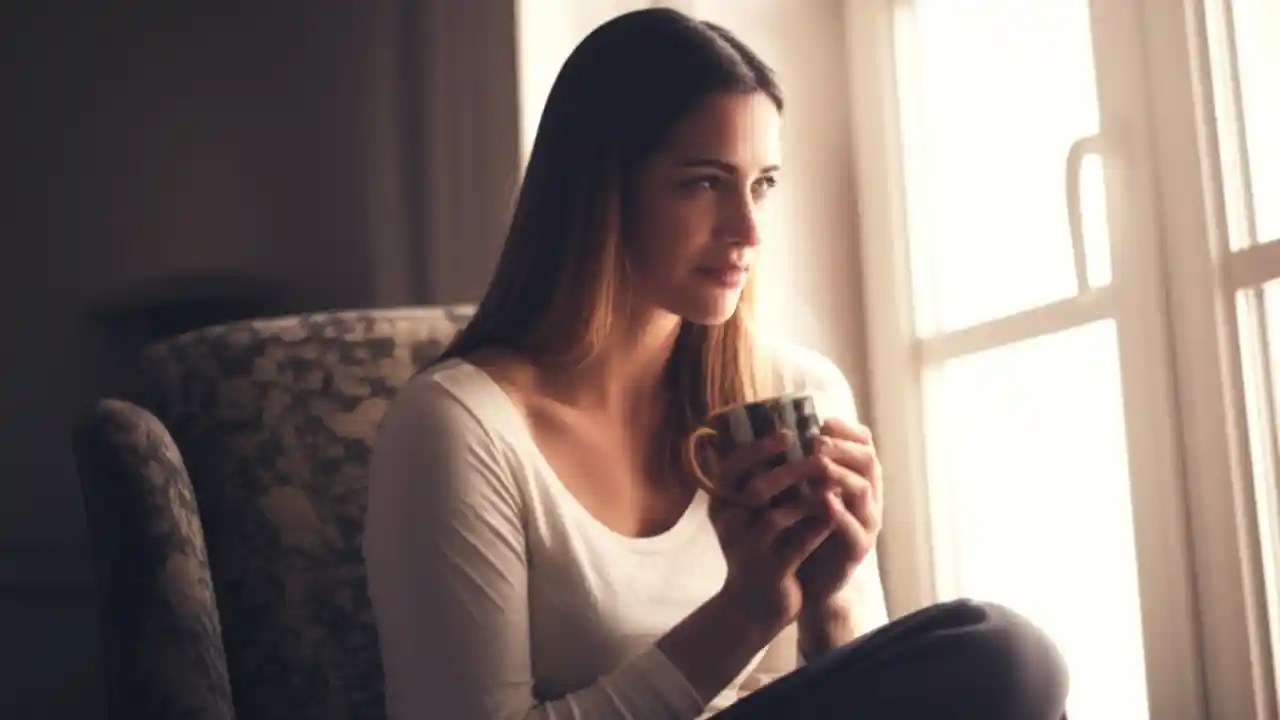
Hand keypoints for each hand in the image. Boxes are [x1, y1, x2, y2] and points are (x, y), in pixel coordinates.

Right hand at [703, 431, 834, 633]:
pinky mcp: (770, 571)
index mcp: (720, 505)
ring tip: (833, 481)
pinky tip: (835, 512)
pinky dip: (817, 526)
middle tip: (819, 455)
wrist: (754, 604)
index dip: (759, 447)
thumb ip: (757, 480)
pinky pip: (796, 545)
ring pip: (775, 517)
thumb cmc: (757, 547)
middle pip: (755, 488)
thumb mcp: (747, 513)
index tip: (788, 433)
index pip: (731, 467)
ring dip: (807, 496)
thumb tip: (784, 434)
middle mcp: (728, 525)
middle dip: (791, 468)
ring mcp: (747, 550)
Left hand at [795, 418, 882, 608]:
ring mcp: (866, 523)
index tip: (822, 421)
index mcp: (857, 477)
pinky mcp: (857, 550)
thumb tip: (778, 427)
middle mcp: (868, 497)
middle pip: (868, 460)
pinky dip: (838, 513)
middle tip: (817, 440)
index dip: (846, 429)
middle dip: (842, 446)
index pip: (864, 443)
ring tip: (818, 463)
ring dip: (839, 473)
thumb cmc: (801, 527)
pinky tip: (822, 500)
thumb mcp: (801, 490)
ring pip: (863, 490)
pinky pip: (854, 528)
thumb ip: (800, 464)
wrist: (807, 580)